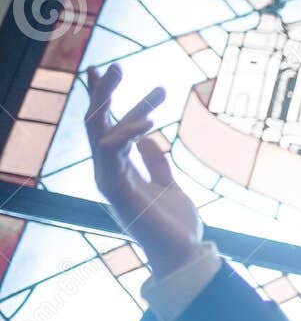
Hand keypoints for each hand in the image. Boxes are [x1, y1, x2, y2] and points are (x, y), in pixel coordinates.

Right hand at [84, 63, 202, 276]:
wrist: (184, 256)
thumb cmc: (176, 226)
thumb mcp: (169, 185)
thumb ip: (156, 163)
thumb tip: (149, 137)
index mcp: (121, 169)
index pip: (107, 126)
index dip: (106, 98)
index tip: (110, 69)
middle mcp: (109, 172)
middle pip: (96, 123)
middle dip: (101, 92)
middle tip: (113, 64)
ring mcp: (109, 180)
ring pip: (97, 130)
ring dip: (107, 99)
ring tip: (119, 71)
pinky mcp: (116, 190)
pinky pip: (113, 152)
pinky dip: (127, 132)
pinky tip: (148, 120)